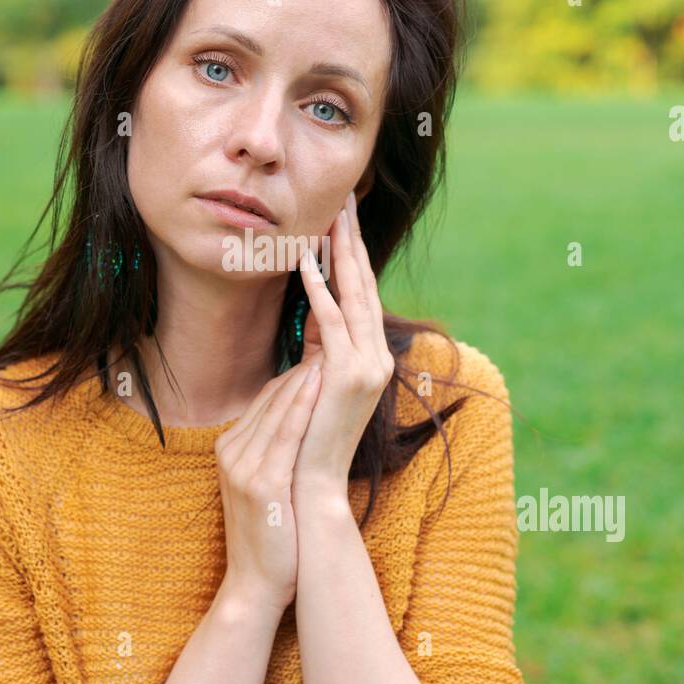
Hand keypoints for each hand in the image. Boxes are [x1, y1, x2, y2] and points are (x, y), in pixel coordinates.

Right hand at [213, 355, 323, 612]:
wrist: (257, 583)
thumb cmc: (273, 532)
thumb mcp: (266, 480)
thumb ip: (276, 444)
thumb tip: (303, 408)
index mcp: (230, 447)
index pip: (266, 398)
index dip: (298, 372)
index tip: (325, 348)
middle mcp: (231, 451)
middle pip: (272, 398)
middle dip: (304, 366)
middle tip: (332, 334)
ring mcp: (242, 466)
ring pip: (279, 409)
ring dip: (306, 376)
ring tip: (331, 346)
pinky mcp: (260, 483)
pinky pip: (285, 435)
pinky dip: (302, 405)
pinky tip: (319, 382)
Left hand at [292, 189, 393, 499]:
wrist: (312, 485)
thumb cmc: (306, 436)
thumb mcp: (314, 379)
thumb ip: (317, 344)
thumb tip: (310, 306)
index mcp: (370, 356)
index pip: (362, 293)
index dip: (353, 253)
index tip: (343, 216)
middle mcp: (377, 356)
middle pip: (364, 284)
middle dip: (353, 240)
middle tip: (345, 198)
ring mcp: (368, 365)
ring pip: (354, 295)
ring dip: (341, 252)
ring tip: (331, 214)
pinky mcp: (350, 375)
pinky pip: (332, 320)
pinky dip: (320, 287)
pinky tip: (306, 259)